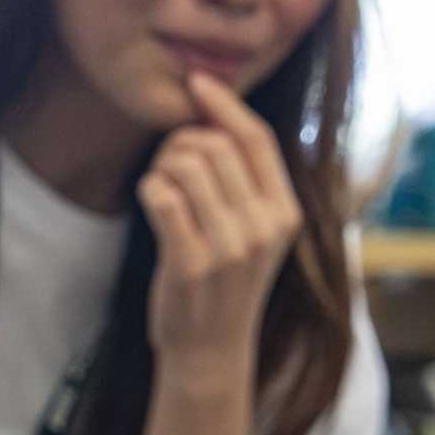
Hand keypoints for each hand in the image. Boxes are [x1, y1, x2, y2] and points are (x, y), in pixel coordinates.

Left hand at [136, 72, 301, 382]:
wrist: (210, 351)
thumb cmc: (225, 283)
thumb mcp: (255, 233)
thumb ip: (247, 183)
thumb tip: (216, 113)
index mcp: (285, 214)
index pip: (257, 138)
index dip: (225, 103)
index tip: (196, 82)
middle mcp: (264, 228)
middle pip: (215, 145)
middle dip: (180, 142)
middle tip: (168, 164)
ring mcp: (229, 249)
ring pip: (186, 165)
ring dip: (162, 165)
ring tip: (161, 186)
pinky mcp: (191, 265)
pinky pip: (162, 196)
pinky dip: (149, 188)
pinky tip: (152, 202)